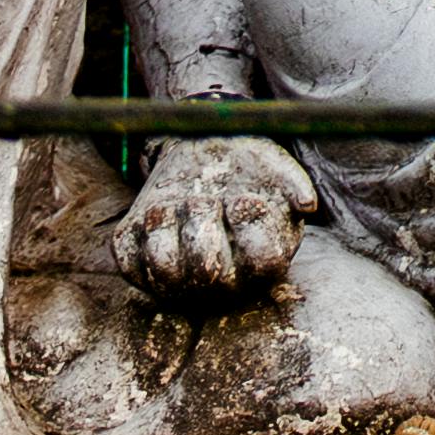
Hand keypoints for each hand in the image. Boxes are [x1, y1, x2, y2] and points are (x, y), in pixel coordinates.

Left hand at [115, 132, 310, 308]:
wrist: (204, 155)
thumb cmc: (247, 167)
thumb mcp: (275, 165)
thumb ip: (293, 182)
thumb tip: (306, 204)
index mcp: (261, 261)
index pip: (263, 261)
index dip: (252, 227)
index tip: (246, 196)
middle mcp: (220, 279)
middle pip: (207, 269)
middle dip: (205, 222)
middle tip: (208, 197)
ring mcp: (178, 275)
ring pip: (164, 265)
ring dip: (167, 225)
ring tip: (176, 202)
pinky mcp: (139, 261)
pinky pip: (128, 258)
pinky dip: (137, 229)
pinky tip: (154, 210)